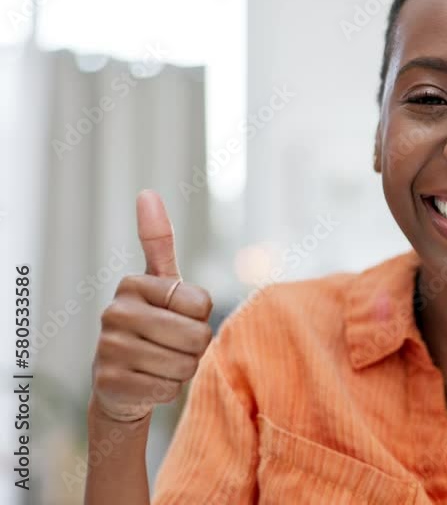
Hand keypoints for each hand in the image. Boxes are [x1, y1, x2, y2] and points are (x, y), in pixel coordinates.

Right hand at [91, 190, 212, 421]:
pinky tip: (147, 382)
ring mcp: (108, 348)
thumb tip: (147, 192)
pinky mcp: (110, 382)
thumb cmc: (153, 325)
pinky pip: (168, 389)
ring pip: (184, 365)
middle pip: (197, 337)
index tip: (178, 317)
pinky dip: (166, 391)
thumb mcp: (161, 283)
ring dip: (182, 370)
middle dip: (195, 348)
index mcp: (132, 284)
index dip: (200, 317)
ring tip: (159, 364)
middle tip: (172, 346)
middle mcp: (114, 312)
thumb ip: (158, 241)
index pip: (202, 304)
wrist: (121, 383)